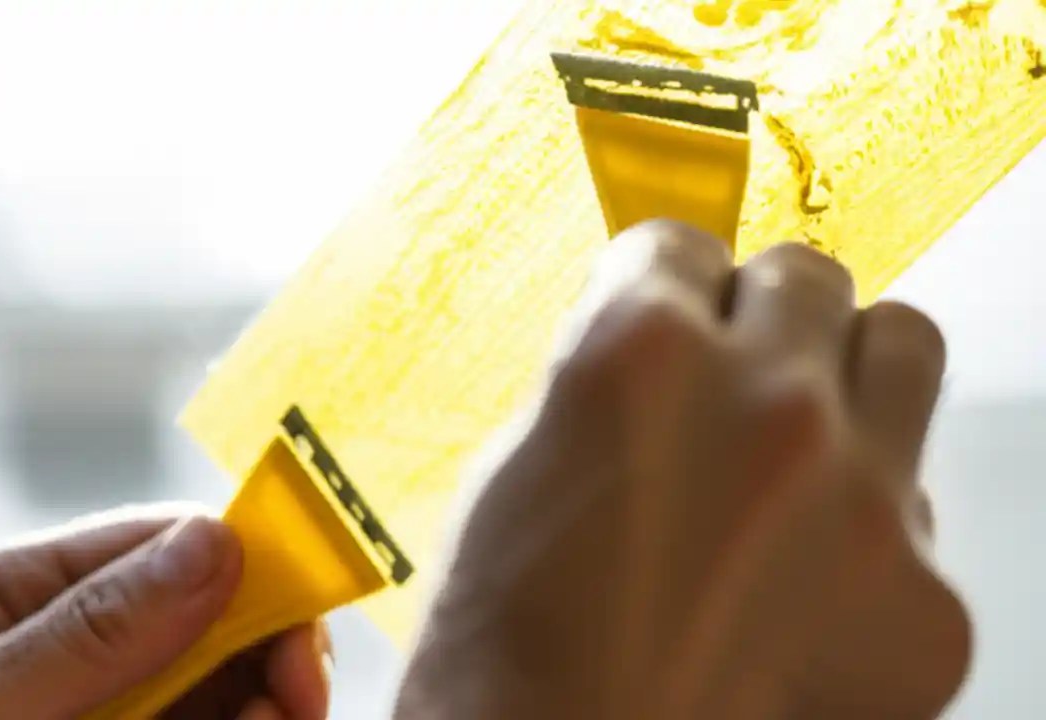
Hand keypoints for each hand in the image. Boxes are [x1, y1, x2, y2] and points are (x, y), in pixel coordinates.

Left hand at [0, 505, 330, 719]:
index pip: (158, 541)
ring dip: (264, 704)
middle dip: (268, 650)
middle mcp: (68, 645)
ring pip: (223, 683)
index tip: (297, 635)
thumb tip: (215, 541)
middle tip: (299, 704)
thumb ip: (86, 632)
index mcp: (14, 597)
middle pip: (209, 614)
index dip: (246, 569)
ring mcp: (103, 708)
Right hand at [396, 221, 970, 719]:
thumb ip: (611, 386)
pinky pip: (917, 504)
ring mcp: (863, 500)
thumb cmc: (505, 649)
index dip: (659, 287)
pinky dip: (863, 522)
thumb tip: (668, 353)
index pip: (681, 244)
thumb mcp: (519, 470)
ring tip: (791, 443)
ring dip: (843, 374)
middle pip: (805, 278)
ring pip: (902, 346)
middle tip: (725, 376)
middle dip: (755, 318)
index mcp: (640, 355)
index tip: (661, 312)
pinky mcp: (927, 598)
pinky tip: (798, 582)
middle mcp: (767, 403)